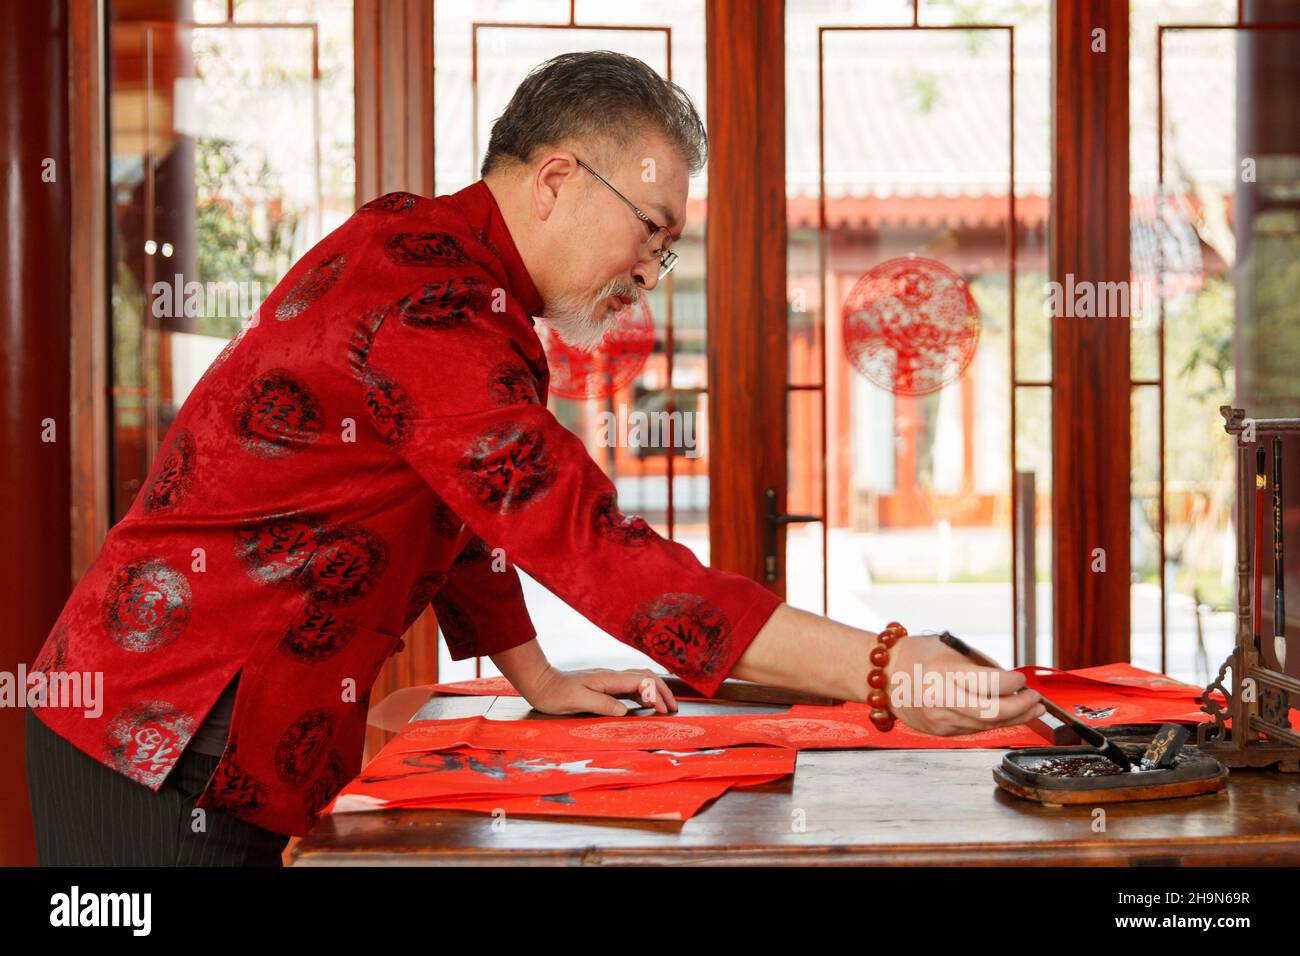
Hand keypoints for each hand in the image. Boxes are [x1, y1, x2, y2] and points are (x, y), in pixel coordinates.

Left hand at [518, 666, 679, 716]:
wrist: (542, 683)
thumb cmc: (557, 693)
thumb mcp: (578, 701)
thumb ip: (603, 704)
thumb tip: (625, 711)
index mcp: (609, 679)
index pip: (642, 682)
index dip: (658, 694)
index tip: (665, 710)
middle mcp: (612, 677)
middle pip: (646, 677)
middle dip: (663, 691)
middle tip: (673, 709)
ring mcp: (608, 680)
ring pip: (640, 681)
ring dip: (655, 692)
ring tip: (665, 707)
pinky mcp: (604, 686)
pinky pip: (629, 687)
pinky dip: (643, 694)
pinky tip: (645, 705)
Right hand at [881, 633, 1044, 735]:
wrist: (883, 676)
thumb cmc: (916, 656)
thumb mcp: (949, 649)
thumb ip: (981, 666)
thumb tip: (1012, 682)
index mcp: (944, 673)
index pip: (990, 684)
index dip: (1014, 683)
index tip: (1022, 678)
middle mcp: (942, 700)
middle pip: (993, 712)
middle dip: (1022, 707)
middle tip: (1036, 698)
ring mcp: (941, 720)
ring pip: (988, 725)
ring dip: (1015, 717)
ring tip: (1031, 708)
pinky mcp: (941, 732)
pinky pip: (975, 729)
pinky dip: (994, 722)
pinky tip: (1006, 713)